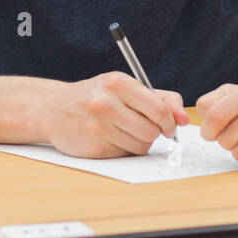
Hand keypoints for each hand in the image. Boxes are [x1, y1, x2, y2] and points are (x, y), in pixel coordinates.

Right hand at [47, 71, 186, 158]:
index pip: (159, 109)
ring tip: (123, 130)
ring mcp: (98, 127)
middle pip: (152, 131)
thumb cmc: (96, 96)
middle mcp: (106, 103)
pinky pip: (126, 155)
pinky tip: (111, 138)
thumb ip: (160, 98)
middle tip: (142, 126)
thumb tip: (185, 119)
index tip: (167, 125)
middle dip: (153, 132)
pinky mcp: (94, 147)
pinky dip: (124, 149)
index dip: (169, 121)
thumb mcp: (125, 87)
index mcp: (117, 83)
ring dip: (139, 142)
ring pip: (141, 146)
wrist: (53, 109)